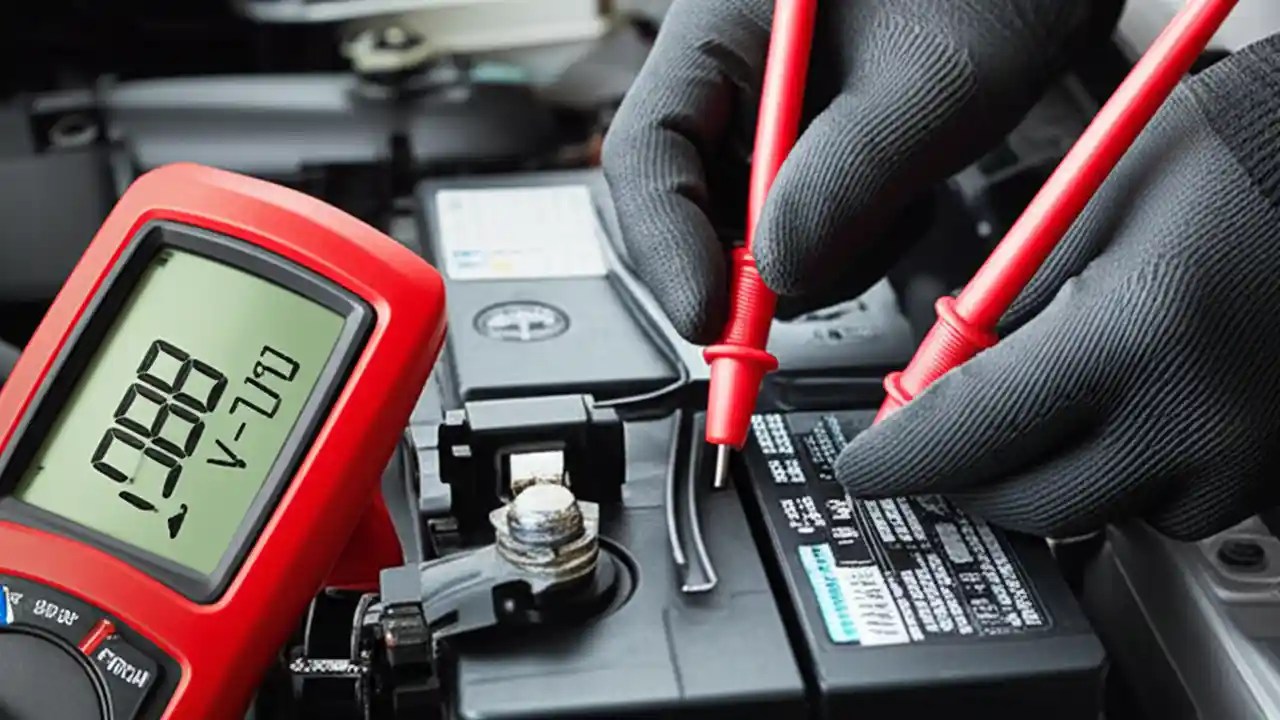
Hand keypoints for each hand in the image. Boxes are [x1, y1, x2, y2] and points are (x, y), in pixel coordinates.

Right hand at [602, 0, 1113, 343]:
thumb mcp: (934, 83)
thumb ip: (845, 182)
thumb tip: (777, 280)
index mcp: (725, 28)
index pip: (646, 152)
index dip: (665, 246)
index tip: (710, 316)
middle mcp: (736, 75)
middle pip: (684, 200)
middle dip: (740, 263)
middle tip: (800, 292)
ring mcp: (775, 116)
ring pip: (745, 226)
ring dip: (810, 255)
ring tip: (891, 211)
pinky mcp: (817, 147)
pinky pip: (800, 223)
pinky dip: (846, 243)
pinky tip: (901, 202)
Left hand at [837, 36, 1279, 540]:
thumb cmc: (1220, 166)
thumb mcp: (1080, 216)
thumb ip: (1002, 314)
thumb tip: (936, 386)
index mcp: (1129, 337)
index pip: (968, 436)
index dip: (896, 461)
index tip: (862, 468)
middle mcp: (1190, 421)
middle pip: (1023, 502)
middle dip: (964, 474)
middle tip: (940, 432)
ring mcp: (1238, 463)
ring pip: (1093, 514)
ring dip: (1048, 474)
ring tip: (1058, 397)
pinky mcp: (1269, 482)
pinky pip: (1162, 510)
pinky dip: (1124, 477)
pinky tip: (1130, 411)